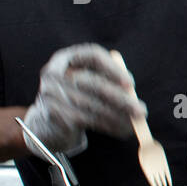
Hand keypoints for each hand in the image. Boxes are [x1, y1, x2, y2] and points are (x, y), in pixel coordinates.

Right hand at [21, 44, 145, 155]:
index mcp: (66, 57)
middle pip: (93, 82)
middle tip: (141, 110)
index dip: (113, 69)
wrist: (46, 123)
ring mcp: (51, 93)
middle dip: (120, 98)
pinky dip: (108, 126)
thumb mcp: (89, 82)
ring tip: (135, 124)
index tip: (131, 84)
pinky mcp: (53, 114)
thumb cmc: (77, 97)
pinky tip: (121, 130)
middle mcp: (55, 72)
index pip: (93, 55)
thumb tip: (132, 93)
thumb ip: (108, 80)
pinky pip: (87, 120)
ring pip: (92, 105)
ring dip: (118, 116)